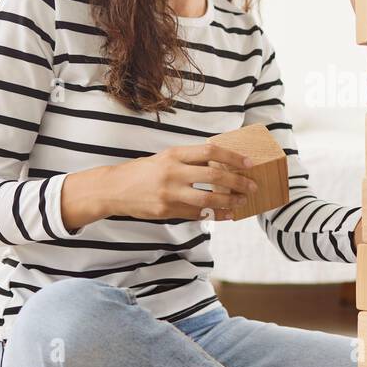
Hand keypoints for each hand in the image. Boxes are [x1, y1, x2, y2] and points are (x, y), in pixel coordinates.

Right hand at [104, 144, 258, 221]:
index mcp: (174, 154)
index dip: (234, 157)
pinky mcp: (166, 211)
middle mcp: (173, 172)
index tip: (250, 163)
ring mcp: (169, 193)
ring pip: (208, 199)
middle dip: (238, 182)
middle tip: (252, 186)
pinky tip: (227, 214)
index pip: (211, 152)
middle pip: (214, 177)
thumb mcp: (166, 158)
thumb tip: (221, 163)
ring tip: (242, 201)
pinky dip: (214, 215)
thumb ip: (190, 160)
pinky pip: (196, 214)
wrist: (113, 189)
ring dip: (229, 201)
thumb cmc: (143, 171)